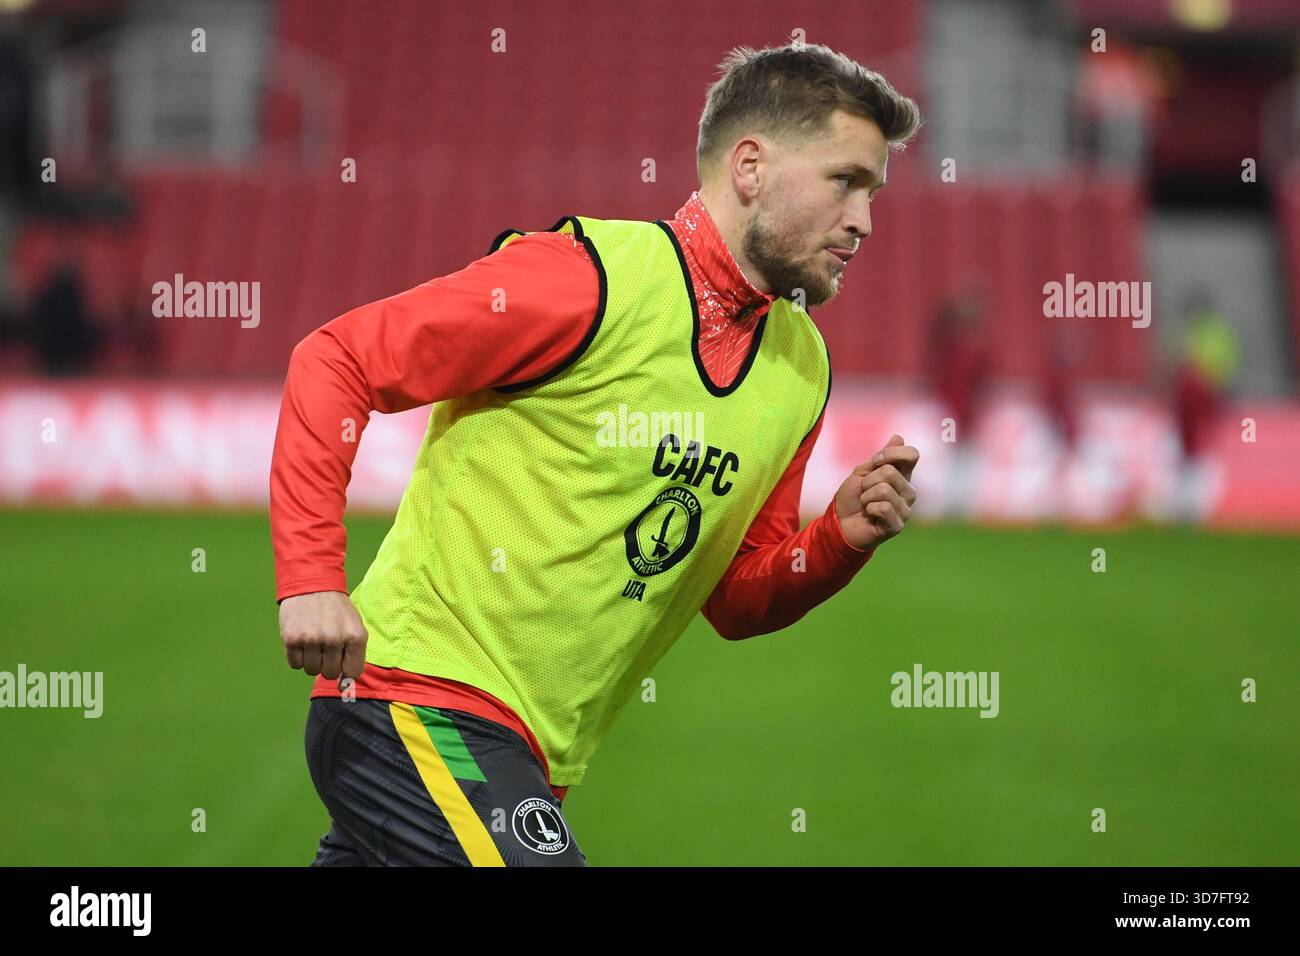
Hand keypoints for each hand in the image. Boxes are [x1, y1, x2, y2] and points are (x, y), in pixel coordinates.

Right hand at [279, 590, 367, 682]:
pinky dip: (297, 656)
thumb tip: (344, 687)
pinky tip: (301, 640)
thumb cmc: (336, 610)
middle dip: (327, 664)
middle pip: (329, 674)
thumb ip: (354, 655)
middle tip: (325, 646)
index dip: (345, 673)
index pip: (353, 672)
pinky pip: (295, 664)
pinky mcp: (291, 638)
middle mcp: (334, 638)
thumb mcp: (354, 626)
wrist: (312, 584)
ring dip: (311, 660)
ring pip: (311, 670)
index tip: (340, 665)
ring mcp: (312, 639)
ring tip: (313, 641)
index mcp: (355, 636)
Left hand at [833, 434, 918, 551]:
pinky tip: (870, 515)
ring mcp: (905, 509)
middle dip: (868, 481)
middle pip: (890, 472)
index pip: (912, 455)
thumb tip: (898, 437)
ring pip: (884, 489)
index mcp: (902, 476)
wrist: (839, 523)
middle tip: (864, 492)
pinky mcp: (897, 525)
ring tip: (866, 505)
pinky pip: (883, 507)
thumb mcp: (862, 472)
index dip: (891, 454)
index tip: (874, 461)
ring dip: (866, 496)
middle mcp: (908, 492)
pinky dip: (869, 509)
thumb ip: (881, 457)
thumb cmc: (851, 498)